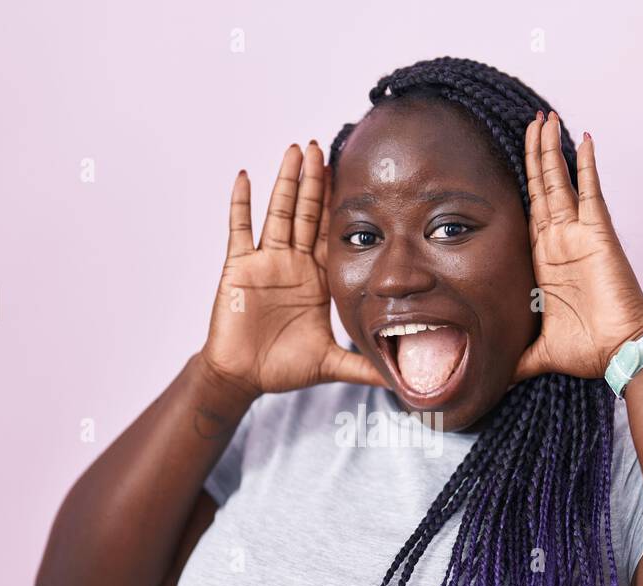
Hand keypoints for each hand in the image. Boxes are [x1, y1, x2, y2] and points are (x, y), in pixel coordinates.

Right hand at [201, 141, 384, 398]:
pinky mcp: (239, 267)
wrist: (244, 378)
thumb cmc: (283, 369)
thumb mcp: (333, 365)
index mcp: (318, 279)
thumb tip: (403, 382)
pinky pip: (240, 229)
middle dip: (316, 181)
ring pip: (278, 212)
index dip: (341, 207)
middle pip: (308, 213)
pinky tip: (245, 175)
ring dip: (286, 181)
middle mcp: (293, 264)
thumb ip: (365, 368)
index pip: (333, 234)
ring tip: (296, 150)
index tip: (354, 176)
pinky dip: (240, 202)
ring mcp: (265, 262)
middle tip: (325, 146)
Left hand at [513, 110, 642, 382]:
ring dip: (551, 150)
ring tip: (544, 118)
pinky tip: (583, 138)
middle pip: (543, 187)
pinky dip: (587, 165)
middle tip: (528, 122)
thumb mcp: (537, 351)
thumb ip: (515, 359)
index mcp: (545, 261)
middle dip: (534, 155)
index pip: (527, 212)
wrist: (619, 353)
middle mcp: (561, 241)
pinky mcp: (599, 233)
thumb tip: (493, 382)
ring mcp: (580, 234)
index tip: (511, 158)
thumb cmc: (588, 350)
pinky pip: (591, 191)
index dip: (521, 185)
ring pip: (561, 181)